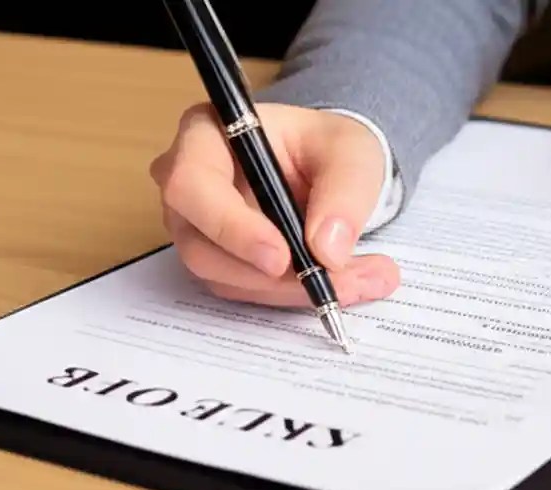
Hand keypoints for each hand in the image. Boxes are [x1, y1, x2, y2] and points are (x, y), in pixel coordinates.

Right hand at [149, 102, 399, 306]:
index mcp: (205, 136)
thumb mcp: (351, 151)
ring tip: (363, 280)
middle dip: (271, 275)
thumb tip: (328, 252)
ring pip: (225, 278)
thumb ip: (345, 193)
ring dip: (291, 289)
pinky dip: (294, 293)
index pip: (190, 185)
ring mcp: (197, 228)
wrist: (329, 167)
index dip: (231, 228)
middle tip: (339, 279)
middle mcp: (188, 186)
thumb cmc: (327, 146)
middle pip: (201, 246)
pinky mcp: (218, 261)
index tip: (281, 257)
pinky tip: (343, 283)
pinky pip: (246, 290)